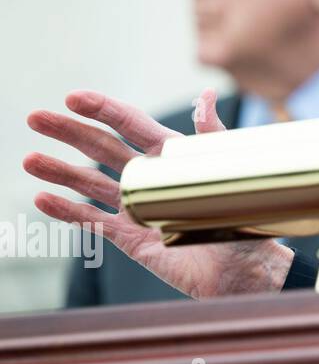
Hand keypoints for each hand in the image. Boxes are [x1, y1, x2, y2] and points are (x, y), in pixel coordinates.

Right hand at [24, 88, 294, 299]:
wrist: (244, 268)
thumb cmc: (243, 215)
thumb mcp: (228, 171)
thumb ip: (212, 136)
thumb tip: (208, 95)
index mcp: (171, 155)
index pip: (131, 125)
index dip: (103, 110)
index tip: (73, 97)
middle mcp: (148, 176)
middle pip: (102, 148)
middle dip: (69, 132)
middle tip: (36, 118)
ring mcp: (136, 205)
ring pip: (90, 183)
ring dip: (59, 171)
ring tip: (29, 159)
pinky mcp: (130, 236)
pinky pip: (93, 220)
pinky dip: (68, 210)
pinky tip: (43, 198)